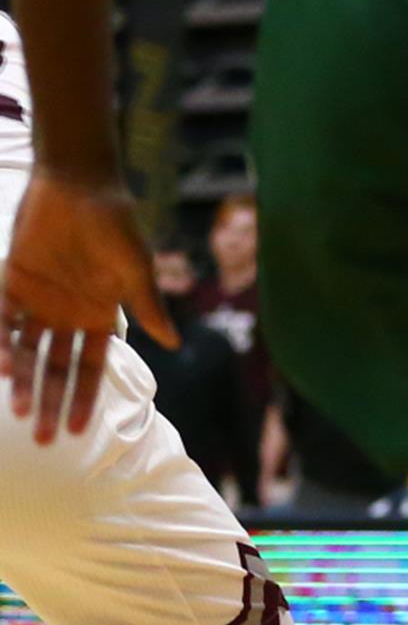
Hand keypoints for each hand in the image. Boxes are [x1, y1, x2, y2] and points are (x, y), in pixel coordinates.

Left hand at [4, 173, 175, 443]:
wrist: (77, 185)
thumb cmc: (115, 225)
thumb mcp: (135, 269)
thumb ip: (147, 306)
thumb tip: (173, 344)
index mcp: (99, 317)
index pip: (89, 368)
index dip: (82, 399)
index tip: (76, 431)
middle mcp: (66, 316)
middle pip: (54, 369)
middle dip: (48, 403)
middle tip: (41, 439)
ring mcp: (36, 301)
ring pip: (24, 352)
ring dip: (21, 383)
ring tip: (17, 413)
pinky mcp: (11, 282)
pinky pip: (1, 320)